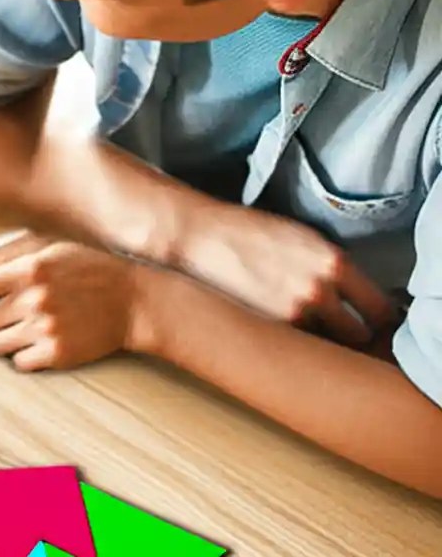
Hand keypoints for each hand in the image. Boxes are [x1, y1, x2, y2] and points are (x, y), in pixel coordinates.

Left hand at [0, 231, 148, 370]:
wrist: (134, 301)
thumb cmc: (89, 269)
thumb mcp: (51, 248)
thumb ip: (8, 255)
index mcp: (28, 270)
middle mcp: (33, 300)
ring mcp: (44, 329)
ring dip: (3, 341)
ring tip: (23, 331)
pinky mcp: (57, 354)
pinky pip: (19, 364)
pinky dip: (24, 357)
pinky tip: (39, 344)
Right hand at [183, 204, 395, 345]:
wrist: (198, 238)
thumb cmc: (248, 233)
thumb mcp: (303, 239)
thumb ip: (333, 266)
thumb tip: (356, 292)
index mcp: (333, 263)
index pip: (381, 308)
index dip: (379, 317)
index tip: (374, 320)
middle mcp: (317, 292)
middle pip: (359, 334)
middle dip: (352, 332)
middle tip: (341, 328)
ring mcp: (290, 315)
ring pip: (325, 344)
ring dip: (319, 339)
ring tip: (301, 327)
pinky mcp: (264, 330)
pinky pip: (294, 346)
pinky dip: (291, 343)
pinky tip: (278, 328)